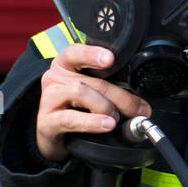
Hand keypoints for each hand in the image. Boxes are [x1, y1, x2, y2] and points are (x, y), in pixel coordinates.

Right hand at [35, 44, 151, 161]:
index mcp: (67, 64)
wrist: (53, 134)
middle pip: (92, 80)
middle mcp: (55, 78)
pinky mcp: (47, 121)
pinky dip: (92, 122)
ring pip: (81, 93)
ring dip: (105, 107)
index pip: (77, 52)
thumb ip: (110, 89)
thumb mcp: (92, 93)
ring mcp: (49, 99)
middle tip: (138, 109)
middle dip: (120, 96)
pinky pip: (71, 118)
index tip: (110, 59)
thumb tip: (140, 104)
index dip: (93, 53)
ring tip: (114, 119)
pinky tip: (105, 125)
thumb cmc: (75, 109)